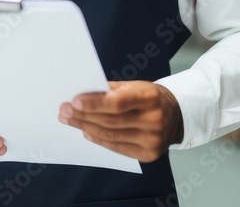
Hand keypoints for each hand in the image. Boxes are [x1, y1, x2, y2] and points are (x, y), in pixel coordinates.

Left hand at [59, 81, 182, 162]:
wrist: (175, 114)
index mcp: (150, 97)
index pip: (117, 102)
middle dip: (83, 116)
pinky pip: (117, 147)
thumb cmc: (149, 97)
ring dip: (86, 127)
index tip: (73, 101)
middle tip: (64, 111)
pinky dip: (99, 139)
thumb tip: (82, 95)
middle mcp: (154, 120)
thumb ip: (111, 90)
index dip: (94, 103)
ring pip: (111, 135)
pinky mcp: (148, 154)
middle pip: (110, 120)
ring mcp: (152, 140)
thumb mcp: (135, 86)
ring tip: (70, 120)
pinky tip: (86, 132)